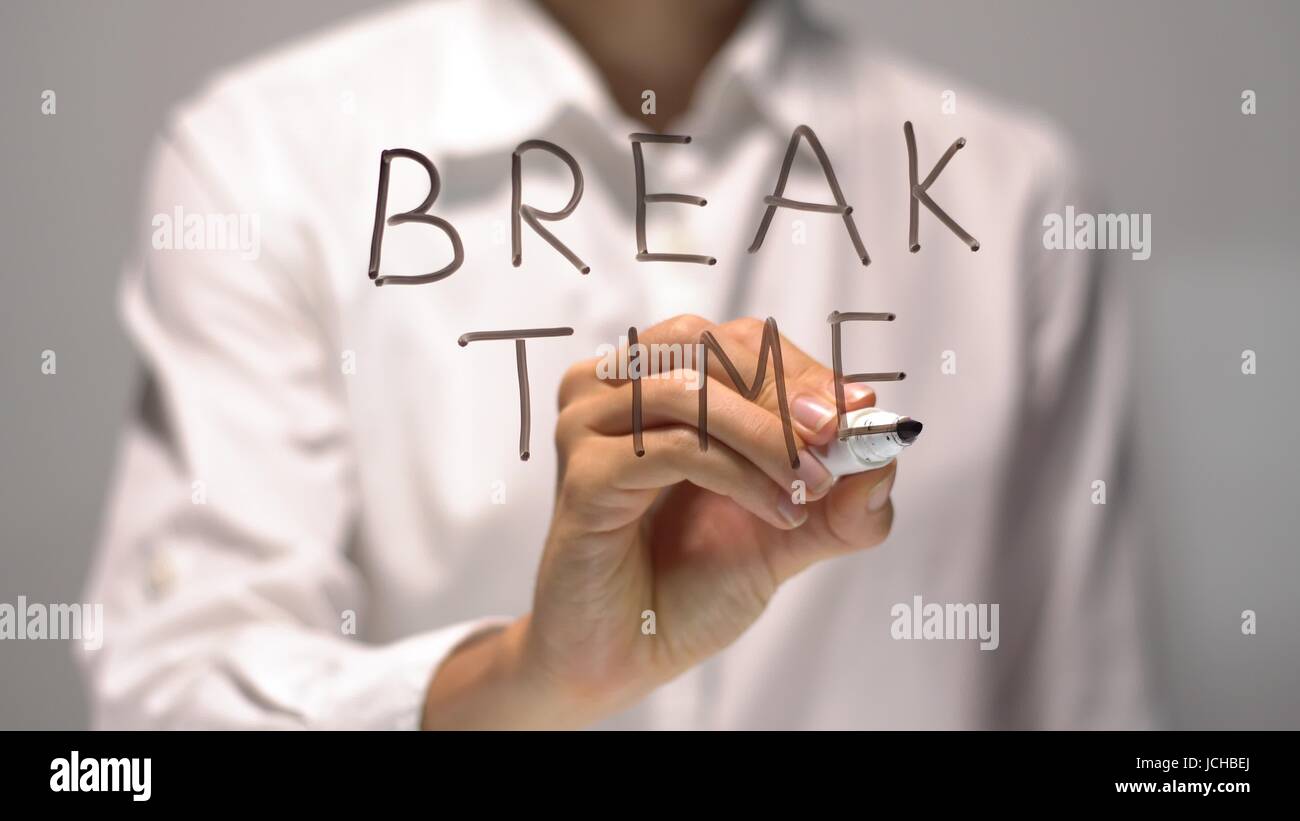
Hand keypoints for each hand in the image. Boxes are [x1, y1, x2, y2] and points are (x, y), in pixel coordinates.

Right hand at [423, 315, 897, 727]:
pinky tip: (778, 515)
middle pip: (711, 346)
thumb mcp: (783, 537)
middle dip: (786, 393)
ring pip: (691, 391)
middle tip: (836, 440)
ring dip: (767, 437)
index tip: (857, 406)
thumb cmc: (686, 588)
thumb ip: (839, 501)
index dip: (802, 369)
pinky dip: (739, 475)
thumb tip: (890, 448)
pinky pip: (674, 448)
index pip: (736, 342)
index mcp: (655, 387)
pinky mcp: (583, 476)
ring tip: (809, 489)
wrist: (621, 658)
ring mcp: (590, 428)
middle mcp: (614, 393)